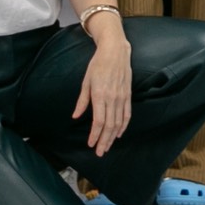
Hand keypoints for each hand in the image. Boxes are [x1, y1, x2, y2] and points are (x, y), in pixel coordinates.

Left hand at [73, 24, 132, 157]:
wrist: (115, 51)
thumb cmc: (97, 64)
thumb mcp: (86, 81)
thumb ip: (82, 100)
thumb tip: (76, 116)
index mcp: (100, 95)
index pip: (98, 121)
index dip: (95, 135)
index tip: (91, 145)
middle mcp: (112, 98)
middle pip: (109, 125)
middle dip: (104, 141)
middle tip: (100, 152)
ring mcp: (121, 97)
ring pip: (118, 122)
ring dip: (113, 136)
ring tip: (108, 146)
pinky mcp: (128, 95)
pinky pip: (127, 114)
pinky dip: (123, 125)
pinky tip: (119, 133)